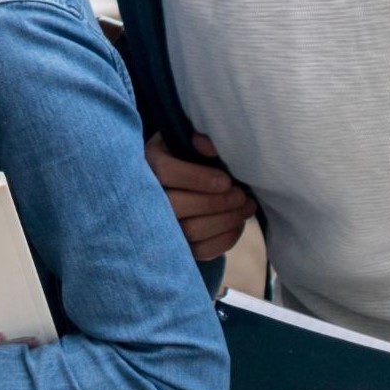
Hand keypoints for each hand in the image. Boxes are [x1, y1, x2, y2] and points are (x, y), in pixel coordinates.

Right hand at [148, 132, 254, 262]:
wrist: (172, 183)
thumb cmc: (181, 157)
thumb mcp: (183, 140)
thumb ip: (197, 138)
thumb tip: (207, 146)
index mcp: (145, 163)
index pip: (164, 173)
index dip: (197, 178)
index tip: (225, 181)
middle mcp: (143, 198)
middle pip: (177, 206)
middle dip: (217, 203)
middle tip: (241, 195)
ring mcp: (156, 227)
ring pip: (191, 231)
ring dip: (226, 220)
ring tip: (246, 207)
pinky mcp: (174, 248)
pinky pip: (201, 251)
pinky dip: (225, 239)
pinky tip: (237, 223)